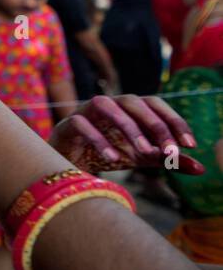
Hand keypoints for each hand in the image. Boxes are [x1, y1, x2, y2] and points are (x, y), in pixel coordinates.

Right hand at [49, 95, 204, 174]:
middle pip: (133, 101)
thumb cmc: (108, 153)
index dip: (174, 121)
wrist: (69, 161)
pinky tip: (114, 160)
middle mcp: (109, 104)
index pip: (155, 104)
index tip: (190, 145)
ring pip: (106, 106)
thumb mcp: (143, 158)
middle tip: (170, 151)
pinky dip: (99, 140)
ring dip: (128, 127)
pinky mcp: (67, 124)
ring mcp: (85, 111)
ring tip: (145, 152)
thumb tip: (202, 168)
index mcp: (129, 108)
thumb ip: (168, 160)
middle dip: (155, 125)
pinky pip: (82, 124)